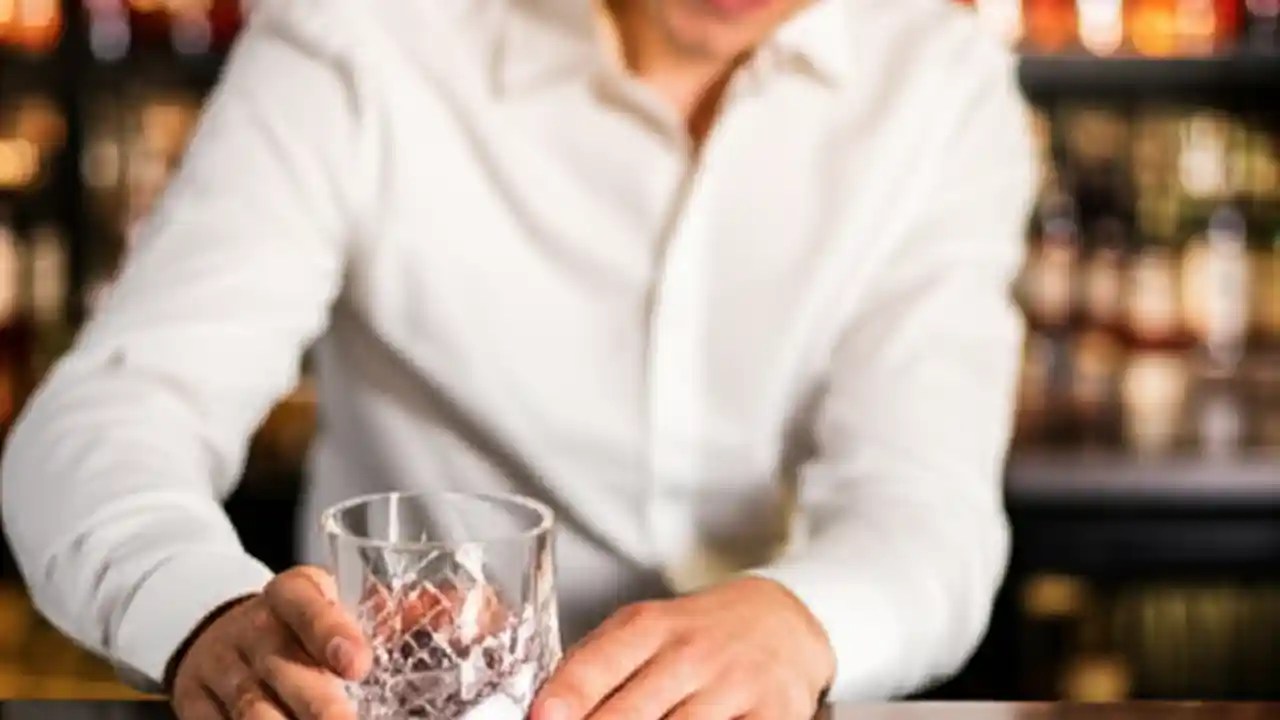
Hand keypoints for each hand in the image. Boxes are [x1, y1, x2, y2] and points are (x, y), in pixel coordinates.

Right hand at [169, 566, 371, 719]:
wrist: (218, 629)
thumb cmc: (300, 620)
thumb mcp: (335, 600)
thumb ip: (391, 611)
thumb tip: (456, 610)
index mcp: (290, 593)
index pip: (305, 606)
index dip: (330, 633)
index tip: (357, 664)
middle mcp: (253, 629)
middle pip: (284, 671)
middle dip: (320, 707)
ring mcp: (221, 670)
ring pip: (252, 711)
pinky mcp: (195, 704)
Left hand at [530, 577, 834, 719]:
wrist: (782, 621)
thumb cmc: (698, 635)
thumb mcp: (644, 631)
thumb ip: (594, 665)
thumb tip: (544, 712)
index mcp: (649, 628)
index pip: (596, 666)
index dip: (565, 698)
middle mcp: (692, 653)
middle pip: (630, 714)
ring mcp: (735, 684)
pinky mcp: (775, 714)